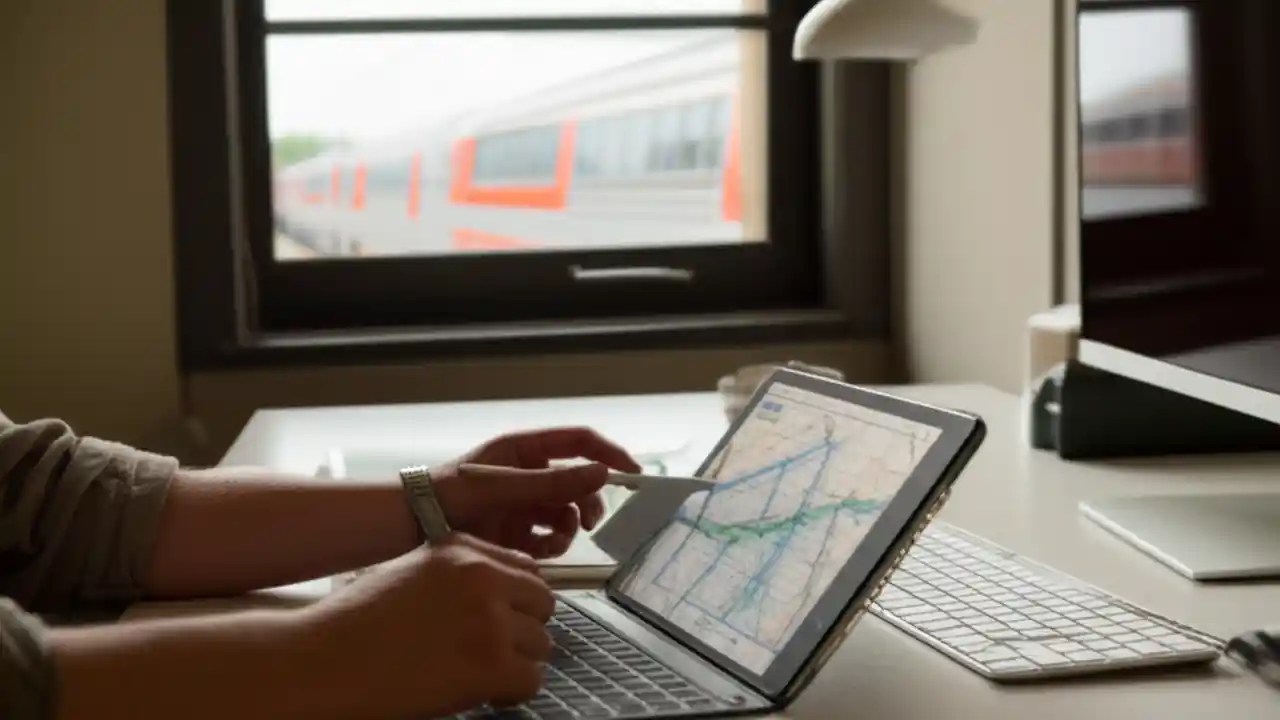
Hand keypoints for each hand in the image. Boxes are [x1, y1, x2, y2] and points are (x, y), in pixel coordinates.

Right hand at [307, 534, 555, 717]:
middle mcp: (480, 576)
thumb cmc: (353, 625)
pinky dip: (511, 693)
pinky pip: (532, 680)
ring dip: (516, 663)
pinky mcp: (490, 664)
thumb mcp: (408, 572)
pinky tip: (481, 694)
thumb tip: (502, 590)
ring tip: (477, 674)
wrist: (320, 665)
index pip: (526, 567)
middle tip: (492, 652)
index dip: (516, 599)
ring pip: (541, 644)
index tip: (500, 619)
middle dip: (523, 629)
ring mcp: (488, 620)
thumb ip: (457, 572)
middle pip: (543, 602)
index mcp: (460, 549)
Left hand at [431, 427, 641, 557]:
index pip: (579, 442)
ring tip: (555, 542)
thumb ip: (553, 482)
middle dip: (587, 503)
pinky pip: (547, 540)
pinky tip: (535, 553)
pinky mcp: (515, 533)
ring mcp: (523, 504)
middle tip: (589, 523)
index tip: (633, 474)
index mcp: (525, 449)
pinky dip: (548, 548)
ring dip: (567, 530)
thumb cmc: (450, 493)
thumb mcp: (504, 485)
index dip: (608, 453)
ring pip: (565, 515)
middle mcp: (528, 474)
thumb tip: (601, 474)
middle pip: (578, 484)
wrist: (410, 526)